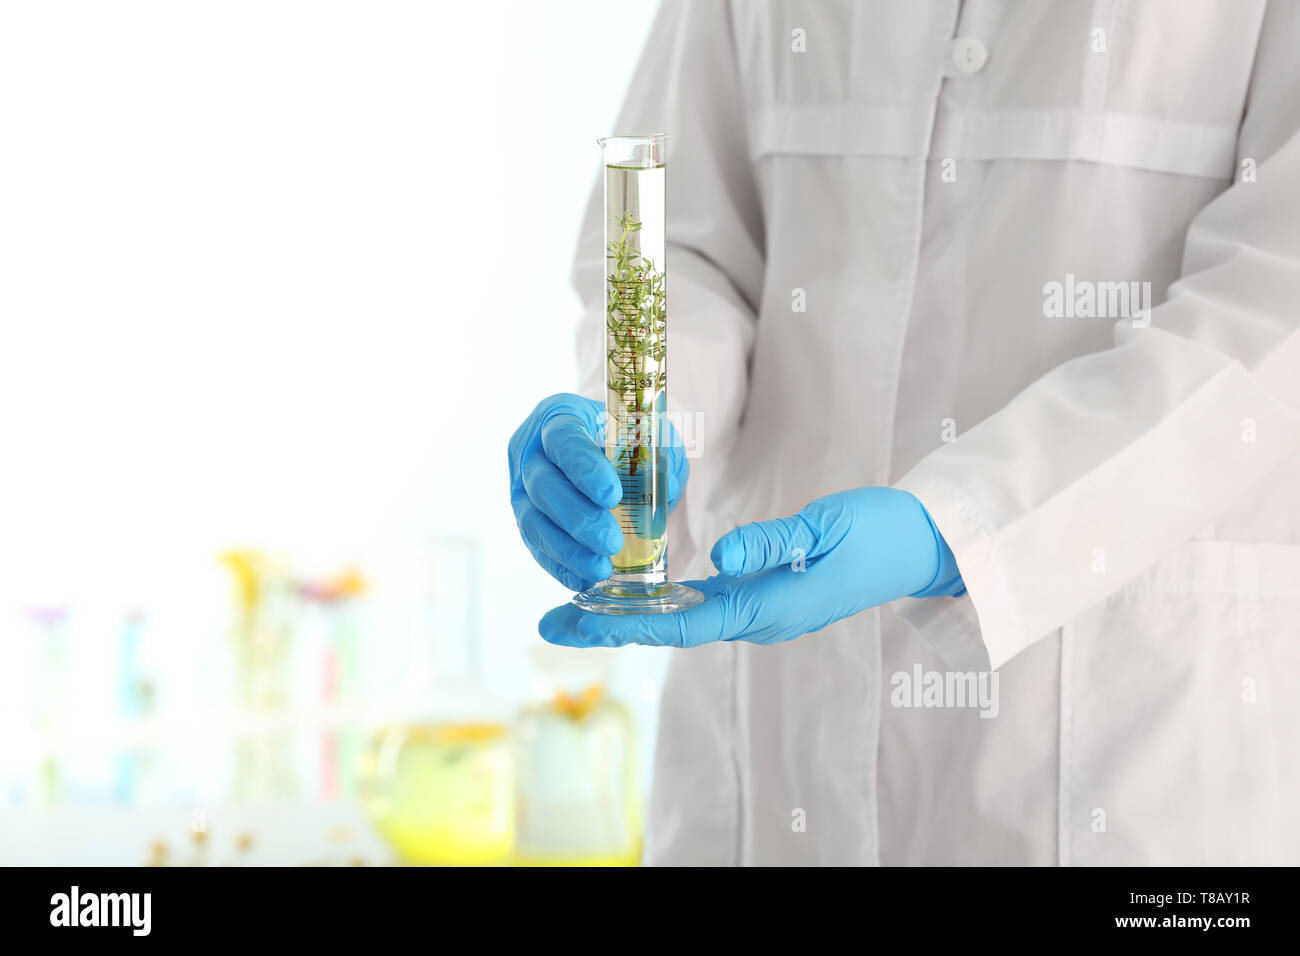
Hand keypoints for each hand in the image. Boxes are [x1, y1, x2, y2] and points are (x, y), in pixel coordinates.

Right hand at [509, 393, 688, 590]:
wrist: (611, 454)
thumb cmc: (631, 440)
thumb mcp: (654, 438)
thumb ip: (661, 458)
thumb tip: (665, 490)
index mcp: (560, 417)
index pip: (563, 440)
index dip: (584, 468)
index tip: (613, 495)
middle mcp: (531, 450)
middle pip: (543, 484)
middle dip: (578, 518)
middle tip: (611, 542)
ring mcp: (522, 488)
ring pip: (533, 521)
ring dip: (567, 549)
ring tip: (600, 569)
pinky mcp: (526, 519)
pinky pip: (535, 546)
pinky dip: (560, 565)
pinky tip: (584, 579)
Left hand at [539, 486, 961, 646]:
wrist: (918, 546)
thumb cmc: (879, 532)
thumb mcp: (827, 527)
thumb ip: (773, 542)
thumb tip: (721, 557)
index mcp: (771, 607)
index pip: (685, 621)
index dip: (629, 621)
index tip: (579, 616)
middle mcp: (759, 618)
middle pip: (670, 627)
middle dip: (609, 625)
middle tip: (548, 623)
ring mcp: (761, 611)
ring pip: (680, 618)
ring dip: (626, 616)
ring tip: (570, 609)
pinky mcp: (763, 596)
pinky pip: (701, 605)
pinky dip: (657, 602)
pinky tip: (627, 593)